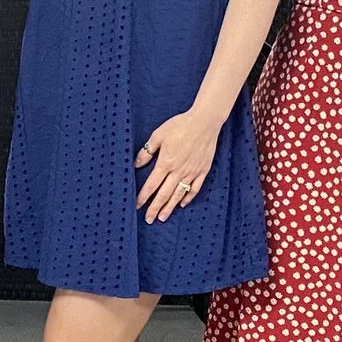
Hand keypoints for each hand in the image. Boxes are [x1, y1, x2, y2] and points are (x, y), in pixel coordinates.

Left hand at [134, 107, 221, 223]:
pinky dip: (188, 197)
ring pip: (179, 194)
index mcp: (166, 162)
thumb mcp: (158, 135)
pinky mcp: (203, 170)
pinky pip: (195, 188)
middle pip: (165, 194)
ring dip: (170, 207)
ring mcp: (192, 172)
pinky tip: (182, 204)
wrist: (205, 122)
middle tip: (149, 219)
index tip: (138, 205)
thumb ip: (147, 151)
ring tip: (163, 217)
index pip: (152, 184)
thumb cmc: (180, 125)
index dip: (144, 196)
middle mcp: (179, 171)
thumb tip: (136, 164)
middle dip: (155, 208)